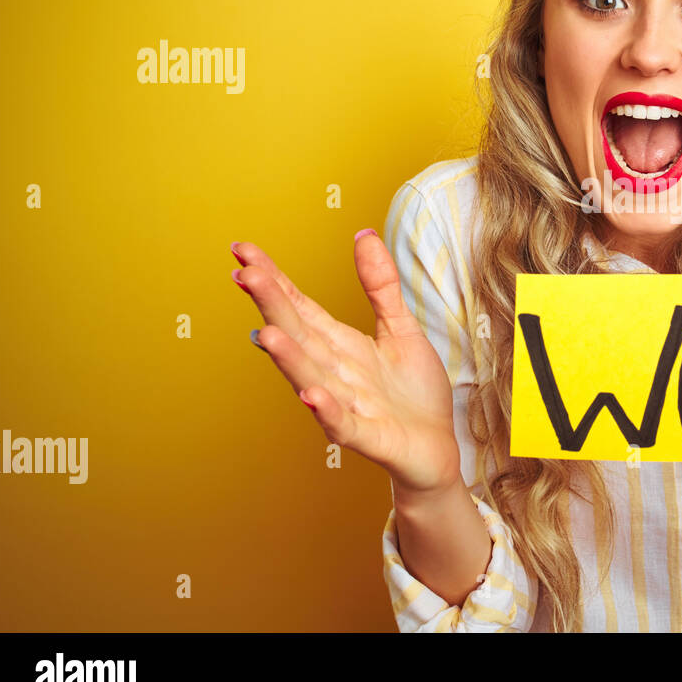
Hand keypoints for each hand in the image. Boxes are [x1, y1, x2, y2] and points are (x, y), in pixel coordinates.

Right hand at [229, 230, 462, 496]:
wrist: (437, 447)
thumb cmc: (415, 393)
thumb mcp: (402, 327)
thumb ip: (381, 285)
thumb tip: (363, 234)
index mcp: (341, 345)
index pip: (300, 307)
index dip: (275, 280)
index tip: (244, 251)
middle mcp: (335, 373)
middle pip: (299, 335)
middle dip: (273, 307)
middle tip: (245, 275)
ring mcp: (348, 405)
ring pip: (312, 378)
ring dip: (290, 359)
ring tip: (266, 334)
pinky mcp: (368, 436)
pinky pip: (343, 424)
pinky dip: (326, 411)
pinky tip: (311, 395)